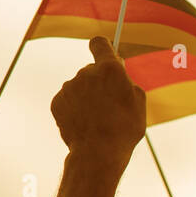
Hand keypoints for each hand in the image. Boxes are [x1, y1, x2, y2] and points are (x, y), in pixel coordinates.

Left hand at [51, 37, 145, 162]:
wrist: (98, 153)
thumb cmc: (124, 129)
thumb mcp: (138, 102)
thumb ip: (127, 82)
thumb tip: (119, 73)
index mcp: (109, 68)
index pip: (99, 43)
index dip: (101, 47)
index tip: (103, 54)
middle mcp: (86, 72)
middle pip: (91, 70)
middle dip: (99, 82)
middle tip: (109, 104)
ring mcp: (69, 87)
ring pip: (79, 87)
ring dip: (86, 97)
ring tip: (96, 119)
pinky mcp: (57, 101)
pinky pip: (68, 100)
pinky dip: (74, 109)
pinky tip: (84, 124)